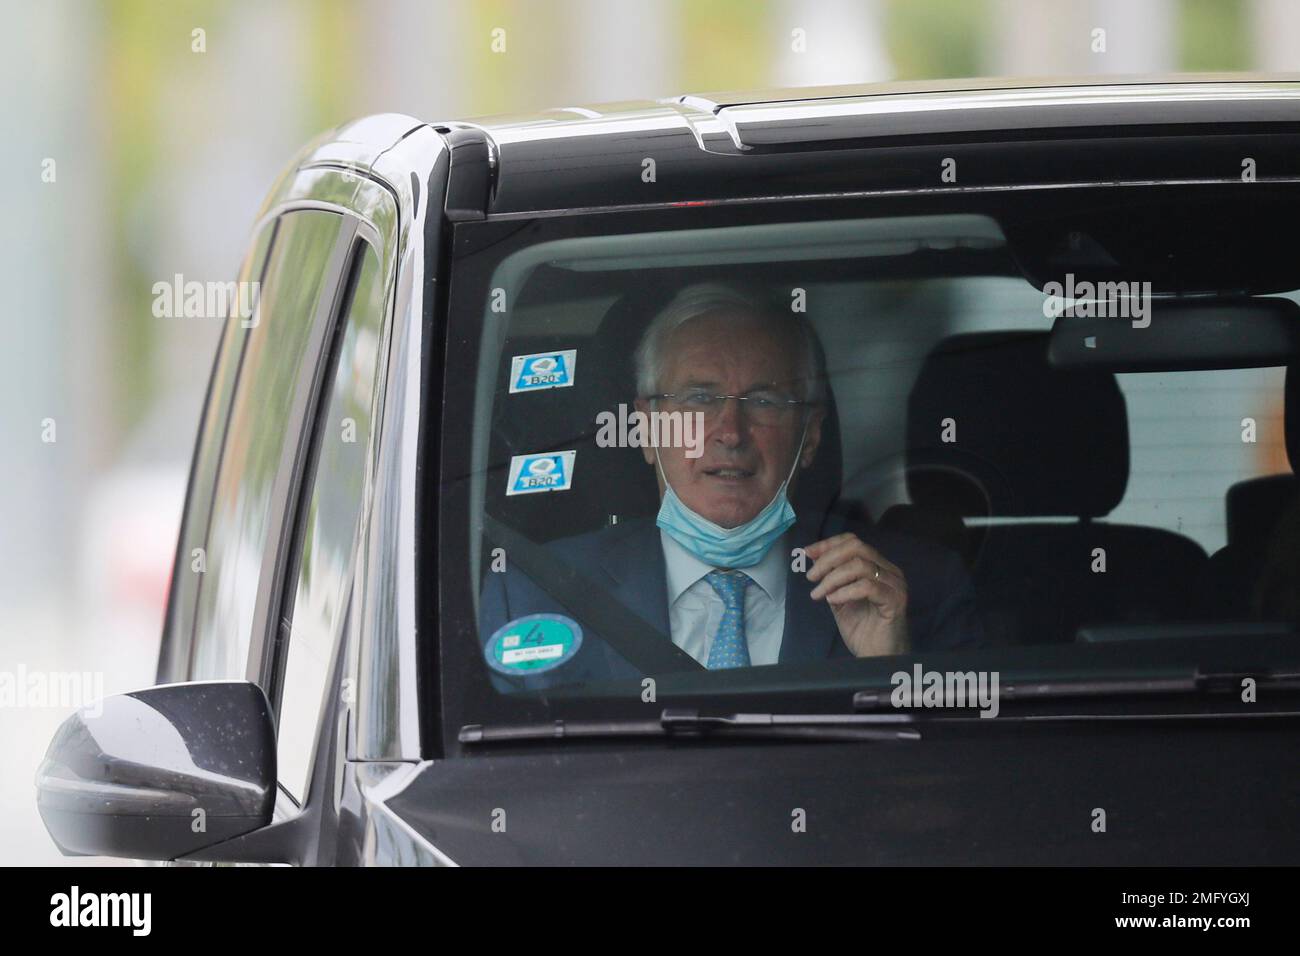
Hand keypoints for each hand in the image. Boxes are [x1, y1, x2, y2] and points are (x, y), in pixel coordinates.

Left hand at [805, 532, 909, 657]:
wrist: (876, 656)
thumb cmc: (862, 629)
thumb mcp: (839, 598)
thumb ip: (830, 577)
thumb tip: (812, 556)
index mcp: (878, 567)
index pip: (853, 542)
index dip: (828, 544)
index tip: (807, 552)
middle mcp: (890, 571)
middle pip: (856, 547)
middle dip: (828, 559)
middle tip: (811, 577)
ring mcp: (895, 585)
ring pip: (860, 565)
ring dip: (832, 578)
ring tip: (819, 594)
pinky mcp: (895, 601)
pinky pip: (867, 586)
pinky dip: (845, 591)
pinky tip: (833, 601)